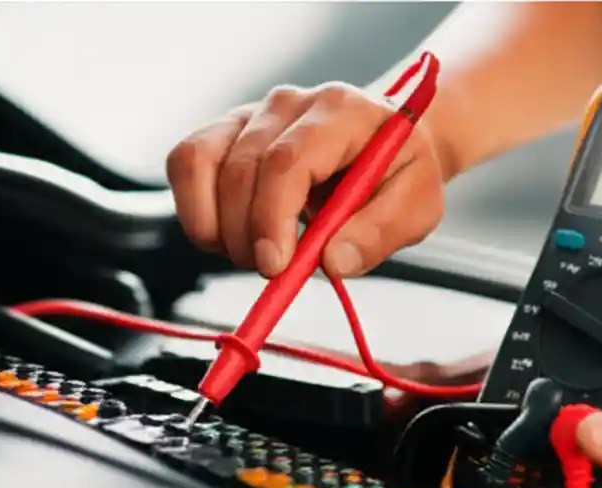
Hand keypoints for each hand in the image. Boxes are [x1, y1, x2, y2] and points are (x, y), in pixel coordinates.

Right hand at [166, 82, 449, 278]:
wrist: (386, 146)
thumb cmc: (398, 175)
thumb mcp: (417, 207)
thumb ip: (380, 232)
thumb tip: (332, 261)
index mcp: (341, 112)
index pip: (287, 161)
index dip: (271, 217)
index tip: (274, 266)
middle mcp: (289, 103)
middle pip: (242, 169)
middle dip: (247, 235)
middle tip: (271, 271)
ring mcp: (251, 113)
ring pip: (200, 161)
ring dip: (213, 224)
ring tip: (248, 253)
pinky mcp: (225, 132)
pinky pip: (185, 163)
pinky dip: (194, 208)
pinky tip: (224, 234)